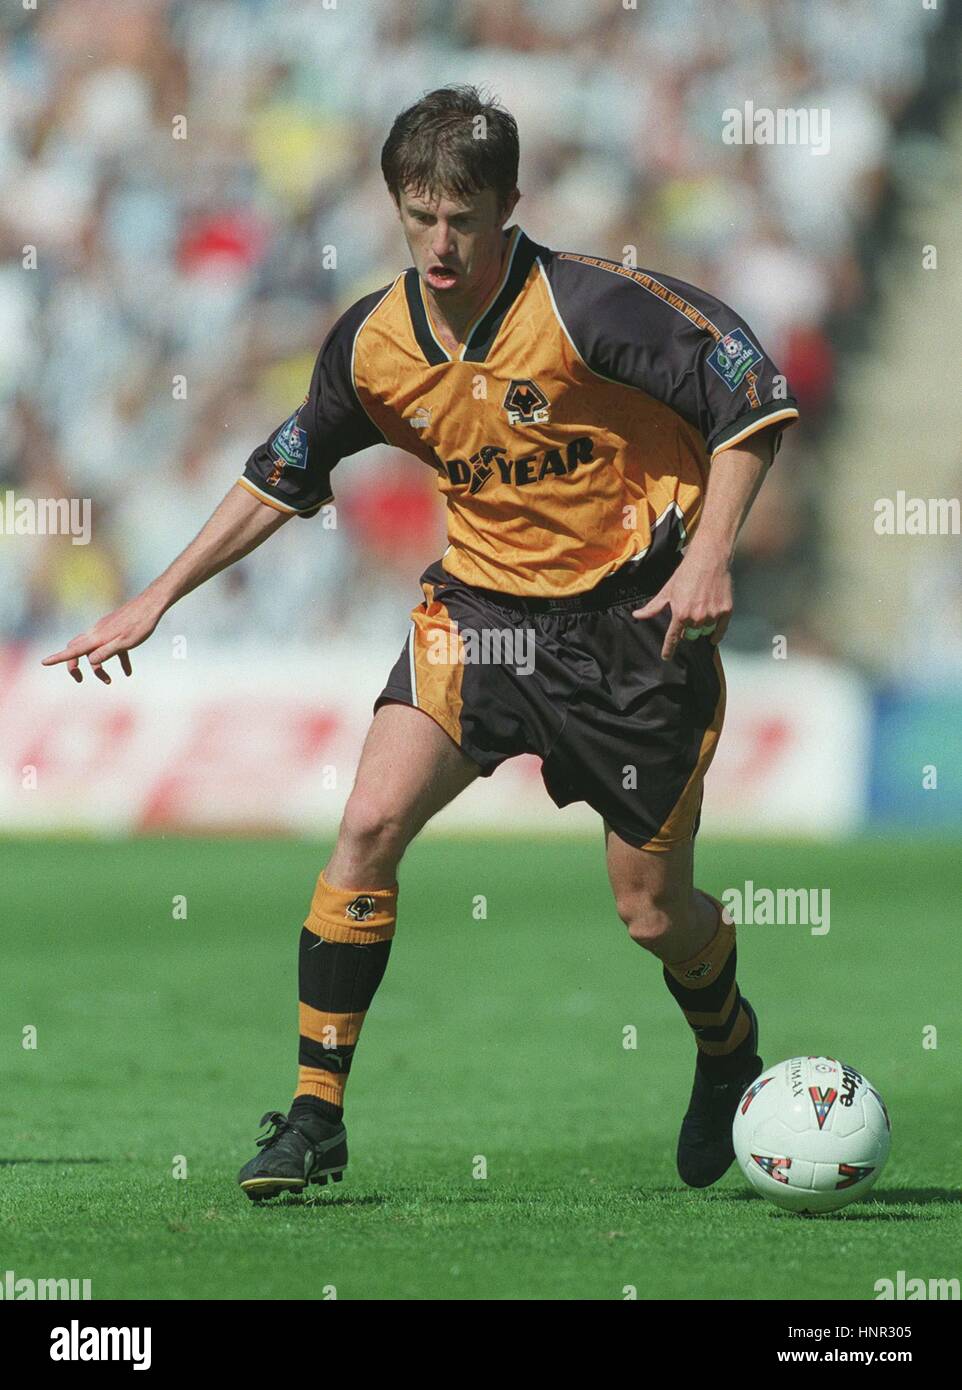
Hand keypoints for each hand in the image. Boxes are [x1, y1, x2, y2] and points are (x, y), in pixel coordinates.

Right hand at [41, 590, 165, 684]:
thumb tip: (90, 661)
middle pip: (77, 650)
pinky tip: (127, 672)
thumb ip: (107, 652)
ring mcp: (105, 630)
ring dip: (97, 666)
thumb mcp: (125, 643)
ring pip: (94, 650)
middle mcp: (97, 632)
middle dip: (74, 665)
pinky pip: (111, 648)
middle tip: (80, 679)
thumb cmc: (140, 624)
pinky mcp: (115, 630)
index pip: (73, 650)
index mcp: (97, 637)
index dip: (58, 658)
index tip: (44, 662)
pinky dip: (116, 660)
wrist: (152, 604)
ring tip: (108, 681)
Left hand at [632, 551, 732, 659]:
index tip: (666, 657)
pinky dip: (716, 634)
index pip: (673, 638)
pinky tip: (713, 635)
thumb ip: (653, 607)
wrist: (709, 558)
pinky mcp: (726, 611)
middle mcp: (697, 617)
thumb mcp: (667, 590)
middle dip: (688, 629)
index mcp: (681, 613)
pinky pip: (720, 631)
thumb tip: (637, 615)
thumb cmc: (687, 572)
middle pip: (691, 635)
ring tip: (701, 609)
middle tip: (689, 613)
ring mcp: (713, 615)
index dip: (669, 649)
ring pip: (705, 631)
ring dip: (702, 626)